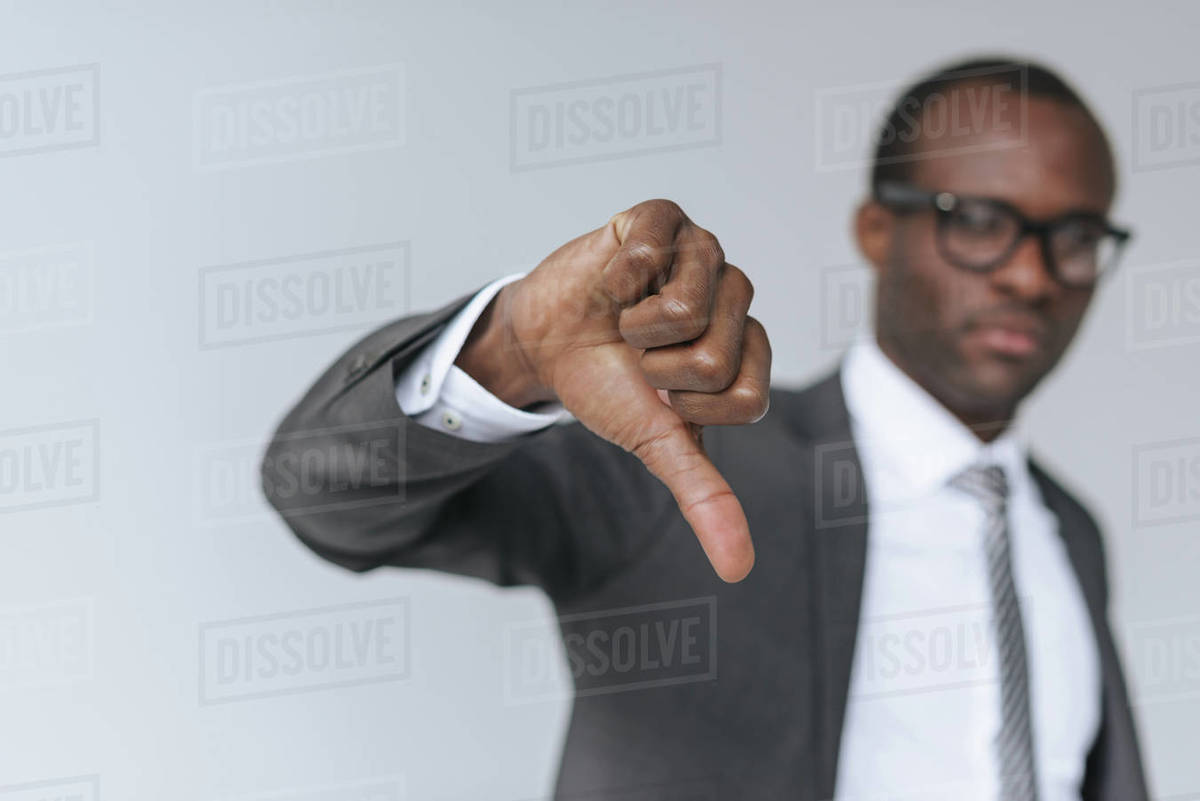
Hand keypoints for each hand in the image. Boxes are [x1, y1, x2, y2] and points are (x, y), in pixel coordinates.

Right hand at [457, 199, 770, 581]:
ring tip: (628, 317)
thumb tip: (738, 569)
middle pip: (715, 359)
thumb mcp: (655, 441)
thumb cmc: (606, 384)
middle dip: (656, 370)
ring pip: (689, 307)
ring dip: (636, 327)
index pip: (746, 399)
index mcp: (748, 350)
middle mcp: (737, 297)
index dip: (688, 408)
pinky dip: (618, 278)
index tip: (662, 393)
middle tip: (639, 353)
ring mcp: (705, 252)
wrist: (542, 340)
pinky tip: (617, 279)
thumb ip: (703, 495)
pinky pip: (655, 250)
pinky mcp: (665, 217)